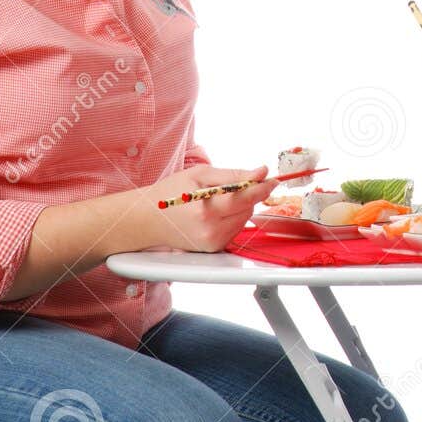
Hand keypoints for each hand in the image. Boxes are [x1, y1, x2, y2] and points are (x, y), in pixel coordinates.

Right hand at [142, 165, 275, 252]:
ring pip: (244, 219)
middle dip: (247, 195)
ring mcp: (212, 243)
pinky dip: (232, 218)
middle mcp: (210, 230)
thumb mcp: (200, 174)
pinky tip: (214, 214)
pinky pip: (235, 229)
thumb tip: (260, 172)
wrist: (148, 219)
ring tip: (216, 201)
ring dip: (239, 207)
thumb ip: (232, 175)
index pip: (244, 198)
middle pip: (248, 208)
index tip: (272, 179)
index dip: (261, 188)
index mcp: (206, 209)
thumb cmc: (172, 192)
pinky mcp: (214, 249)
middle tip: (229, 187)